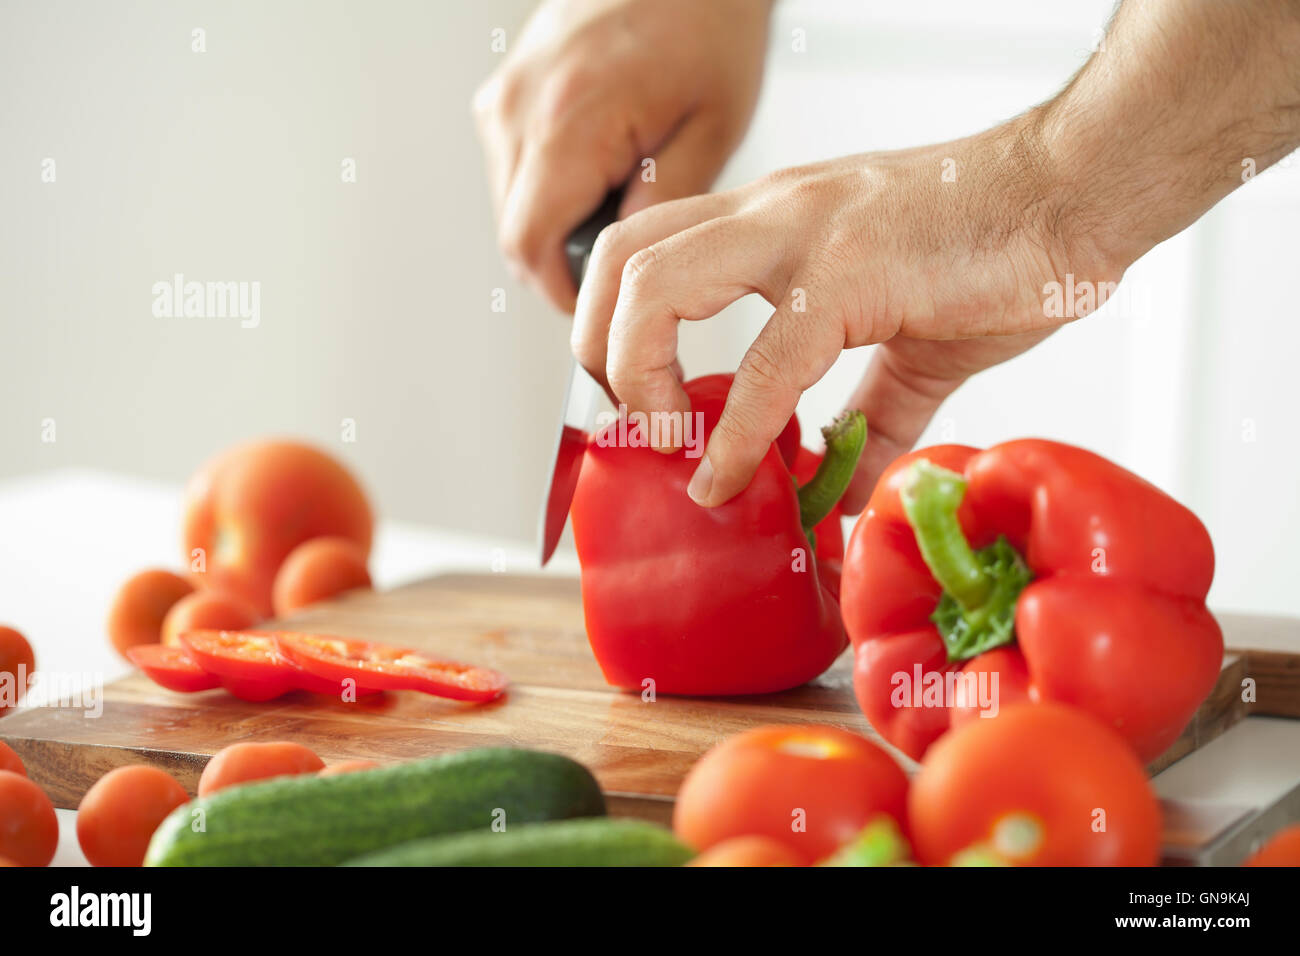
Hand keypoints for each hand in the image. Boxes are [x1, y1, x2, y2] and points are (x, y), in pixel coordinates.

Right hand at [473, 0, 772, 311]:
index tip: (602, 310)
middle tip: (626, 261)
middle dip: (565, 263)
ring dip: (559, 223)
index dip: (565, 294)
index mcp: (569, 120)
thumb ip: (663, 206)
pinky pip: (513, 168)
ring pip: (511, 205)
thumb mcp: (711, 127)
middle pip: (515, 233)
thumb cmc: (708, 23)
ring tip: (624, 194)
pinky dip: (551, 187)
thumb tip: (626, 269)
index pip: (530, 247)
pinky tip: (604, 166)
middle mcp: (520, 107)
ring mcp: (505, 95)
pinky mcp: (506, 90)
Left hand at [572, 118, 1111, 511]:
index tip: (638, 415)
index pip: (647, 255)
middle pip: (620, 255)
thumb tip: (847, 490)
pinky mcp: (854, 271)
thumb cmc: (999, 247)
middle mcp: (770, 215)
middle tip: (635, 425)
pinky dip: (734, 434)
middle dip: (598, 349)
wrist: (1080, 192)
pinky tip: (729, 478)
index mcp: (773, 224)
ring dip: (636, 374)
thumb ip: (869, 415)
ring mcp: (805, 234)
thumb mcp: (911, 343)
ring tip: (666, 442)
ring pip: (654, 283)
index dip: (616, 334)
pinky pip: (769, 361)